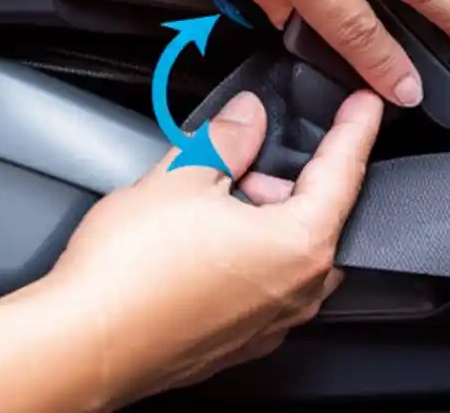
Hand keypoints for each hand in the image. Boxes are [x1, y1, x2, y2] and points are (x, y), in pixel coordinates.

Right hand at [45, 90, 382, 406]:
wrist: (82, 344)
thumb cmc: (129, 273)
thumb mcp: (181, 176)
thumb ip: (226, 138)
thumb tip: (247, 117)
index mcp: (299, 244)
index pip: (345, 172)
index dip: (356, 129)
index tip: (367, 105)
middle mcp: (296, 292)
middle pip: (319, 217)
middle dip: (290, 180)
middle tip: (248, 155)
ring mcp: (267, 324)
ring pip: (287, 254)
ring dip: (264, 219)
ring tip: (209, 199)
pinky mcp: (235, 343)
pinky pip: (260, 286)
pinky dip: (245, 256)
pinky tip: (199, 242)